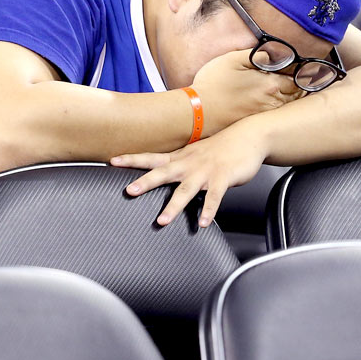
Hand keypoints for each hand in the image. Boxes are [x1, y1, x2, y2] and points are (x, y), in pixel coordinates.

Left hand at [111, 124, 270, 227]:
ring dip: (174, 206)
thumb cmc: (220, 147)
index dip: (132, 159)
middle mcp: (189, 163)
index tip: (112, 161)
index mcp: (180, 158)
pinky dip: (208, 210)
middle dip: (145, 182)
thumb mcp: (194, 153)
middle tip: (129, 191)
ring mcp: (206, 171)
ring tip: (162, 221)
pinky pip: (214, 197)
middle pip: (163, 173)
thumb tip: (161, 172)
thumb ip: (178, 163)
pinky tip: (202, 223)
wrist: (248, 136)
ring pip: (186, 190)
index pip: (152, 158)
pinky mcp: (223, 178)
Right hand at [189, 49, 302, 134]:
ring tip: (302, 91)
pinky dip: (286, 109)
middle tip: (312, 79)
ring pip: (290, 106)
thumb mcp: (231, 60)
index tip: (312, 68)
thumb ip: (255, 55)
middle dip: (305, 85)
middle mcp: (272, 101)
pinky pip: (278, 115)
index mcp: (269, 84)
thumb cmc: (212, 85)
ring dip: (297, 98)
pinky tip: (285, 105)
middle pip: (298, 94)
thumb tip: (273, 54)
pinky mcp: (257, 122)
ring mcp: (265, 114)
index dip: (306, 71)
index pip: (297, 77)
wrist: (198, 113)